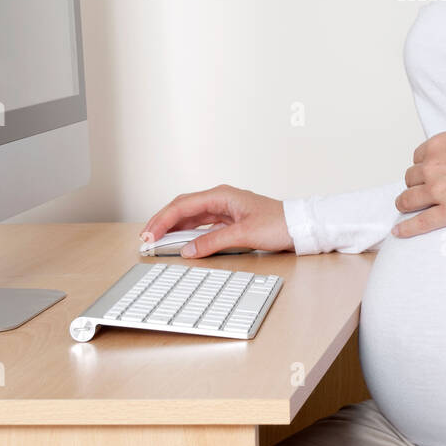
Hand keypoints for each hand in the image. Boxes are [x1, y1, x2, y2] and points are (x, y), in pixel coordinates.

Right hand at [140, 185, 293, 257]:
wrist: (299, 227)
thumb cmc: (279, 224)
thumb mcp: (243, 234)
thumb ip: (213, 242)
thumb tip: (188, 250)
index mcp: (221, 195)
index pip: (182, 205)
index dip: (162, 220)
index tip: (148, 235)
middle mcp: (220, 199)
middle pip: (182, 208)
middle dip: (161, 222)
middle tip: (145, 239)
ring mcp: (224, 209)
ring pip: (190, 216)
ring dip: (172, 228)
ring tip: (156, 241)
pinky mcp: (228, 220)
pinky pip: (201, 225)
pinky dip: (187, 233)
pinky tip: (179, 241)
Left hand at [392, 109, 445, 237]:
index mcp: (441, 144)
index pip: (420, 157)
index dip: (424, 165)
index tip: (430, 172)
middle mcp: (435, 166)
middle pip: (412, 178)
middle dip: (416, 184)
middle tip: (424, 190)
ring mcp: (440, 191)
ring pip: (409, 200)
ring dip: (406, 204)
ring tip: (406, 209)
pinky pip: (421, 223)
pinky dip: (406, 229)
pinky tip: (399, 232)